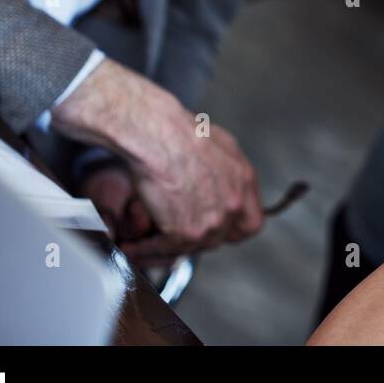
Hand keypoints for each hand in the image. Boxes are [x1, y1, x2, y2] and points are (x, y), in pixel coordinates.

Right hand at [52, 59, 264, 262]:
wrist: (158, 133)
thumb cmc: (180, 132)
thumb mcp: (221, 145)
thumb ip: (228, 172)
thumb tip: (224, 184)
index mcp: (244, 181)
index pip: (250, 224)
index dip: (232, 229)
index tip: (218, 229)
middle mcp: (233, 204)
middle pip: (221, 238)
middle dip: (197, 236)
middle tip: (174, 233)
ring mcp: (212, 221)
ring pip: (192, 248)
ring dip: (169, 246)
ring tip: (147, 244)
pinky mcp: (186, 232)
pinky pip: (166, 249)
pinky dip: (145, 250)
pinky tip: (132, 247)